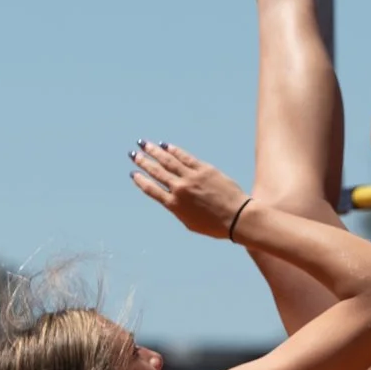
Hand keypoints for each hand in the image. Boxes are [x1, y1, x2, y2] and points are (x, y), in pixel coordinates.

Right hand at [129, 140, 248, 240]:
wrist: (237, 217)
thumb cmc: (215, 225)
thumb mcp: (190, 223)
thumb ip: (178, 209)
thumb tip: (171, 197)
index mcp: (174, 205)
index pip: (152, 189)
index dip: (141, 180)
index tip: (133, 173)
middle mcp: (180, 189)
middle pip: (157, 172)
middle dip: (143, 161)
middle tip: (133, 153)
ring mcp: (191, 177)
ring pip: (168, 161)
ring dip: (154, 151)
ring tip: (144, 144)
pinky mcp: (204, 169)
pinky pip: (185, 157)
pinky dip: (173, 150)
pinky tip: (165, 145)